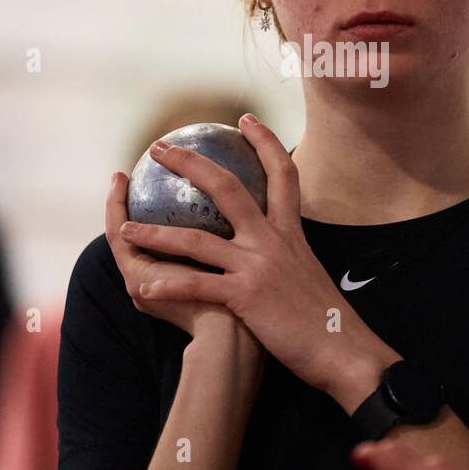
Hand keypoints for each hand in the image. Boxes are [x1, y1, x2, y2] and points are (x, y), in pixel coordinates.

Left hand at [118, 115, 394, 400]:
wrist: (342, 349)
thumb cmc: (329, 319)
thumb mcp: (310, 271)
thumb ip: (290, 252)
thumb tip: (279, 245)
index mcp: (290, 232)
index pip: (282, 174)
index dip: (265, 142)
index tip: (246, 120)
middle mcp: (272, 241)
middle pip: (227, 188)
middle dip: (191, 164)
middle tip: (161, 148)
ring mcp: (256, 267)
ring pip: (197, 240)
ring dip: (156, 234)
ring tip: (126, 228)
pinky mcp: (245, 297)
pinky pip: (197, 287)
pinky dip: (169, 287)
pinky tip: (145, 288)